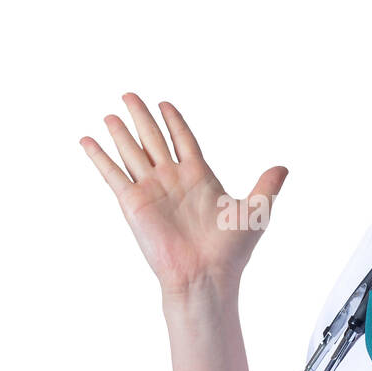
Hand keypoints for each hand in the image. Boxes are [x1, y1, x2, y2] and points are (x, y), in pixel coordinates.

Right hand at [79, 93, 288, 295]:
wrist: (206, 275)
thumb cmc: (230, 251)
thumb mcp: (256, 211)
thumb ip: (267, 186)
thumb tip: (283, 168)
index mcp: (199, 177)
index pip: (183, 139)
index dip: (174, 121)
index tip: (164, 104)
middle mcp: (173, 180)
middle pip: (154, 138)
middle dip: (142, 117)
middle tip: (130, 95)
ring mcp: (152, 190)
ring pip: (132, 152)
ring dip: (120, 132)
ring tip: (110, 114)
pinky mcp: (133, 203)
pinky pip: (113, 174)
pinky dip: (99, 157)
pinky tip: (87, 141)